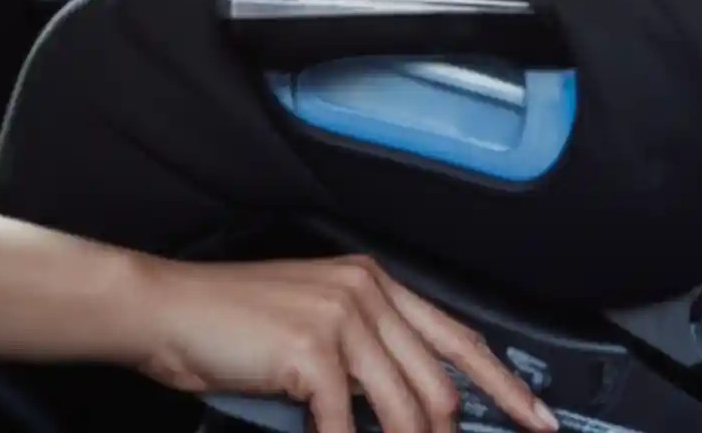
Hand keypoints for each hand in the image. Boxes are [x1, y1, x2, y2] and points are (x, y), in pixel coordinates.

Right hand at [139, 255, 561, 432]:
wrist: (165, 307)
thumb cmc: (230, 323)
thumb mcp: (313, 325)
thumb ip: (365, 355)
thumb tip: (408, 409)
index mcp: (374, 283)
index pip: (459, 339)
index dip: (506, 385)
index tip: (537, 418)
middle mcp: (367, 291)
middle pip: (441, 382)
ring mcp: (342, 317)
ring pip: (407, 407)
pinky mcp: (312, 349)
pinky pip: (348, 422)